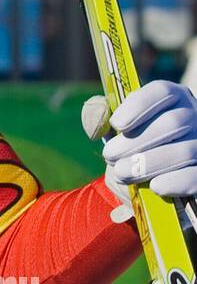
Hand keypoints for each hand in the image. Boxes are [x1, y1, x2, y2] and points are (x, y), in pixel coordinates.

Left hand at [82, 81, 196, 220]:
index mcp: (173, 100)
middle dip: (136, 141)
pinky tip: (156, 186)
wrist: (149, 192)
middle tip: (110, 156)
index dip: (139, 105)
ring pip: (185, 151)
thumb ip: (101, 118)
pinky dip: (175, 181)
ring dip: (149, 164)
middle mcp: (194, 117)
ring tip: (122, 173)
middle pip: (173, 122)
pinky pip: (196, 177)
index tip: (117, 124)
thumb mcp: (116, 134)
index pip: (162, 91)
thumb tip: (97, 112)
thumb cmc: (132, 153)